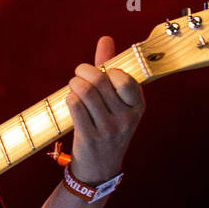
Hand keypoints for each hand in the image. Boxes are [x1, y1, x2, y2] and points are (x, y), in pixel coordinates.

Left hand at [65, 35, 144, 185]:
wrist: (99, 169)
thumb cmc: (108, 128)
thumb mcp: (117, 103)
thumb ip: (111, 69)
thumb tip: (105, 38)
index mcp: (138, 107)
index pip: (124, 78)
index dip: (109, 70)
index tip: (101, 70)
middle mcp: (126, 118)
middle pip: (100, 82)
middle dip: (85, 72)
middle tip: (79, 73)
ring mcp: (108, 129)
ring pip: (86, 92)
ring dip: (75, 84)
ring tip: (74, 85)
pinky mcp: (90, 137)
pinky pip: (75, 107)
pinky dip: (70, 99)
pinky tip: (71, 100)